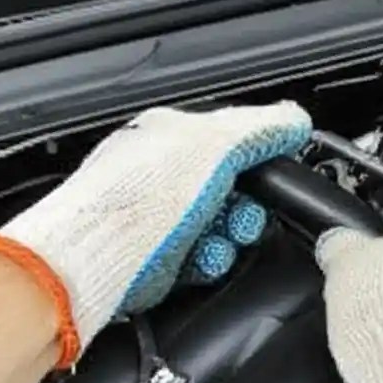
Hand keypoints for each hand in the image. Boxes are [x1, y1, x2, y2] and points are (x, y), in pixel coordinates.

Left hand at [0, 102, 311, 368]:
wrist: (88, 262)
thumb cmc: (133, 199)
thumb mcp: (211, 147)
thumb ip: (259, 129)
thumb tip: (294, 119)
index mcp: (169, 137)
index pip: (234, 140)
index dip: (260, 160)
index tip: (275, 173)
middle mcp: (162, 176)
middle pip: (233, 191)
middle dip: (245, 208)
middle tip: (240, 216)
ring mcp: (158, 220)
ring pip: (221, 229)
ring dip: (228, 239)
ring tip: (215, 243)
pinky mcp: (157, 260)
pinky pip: (202, 261)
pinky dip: (208, 264)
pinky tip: (199, 262)